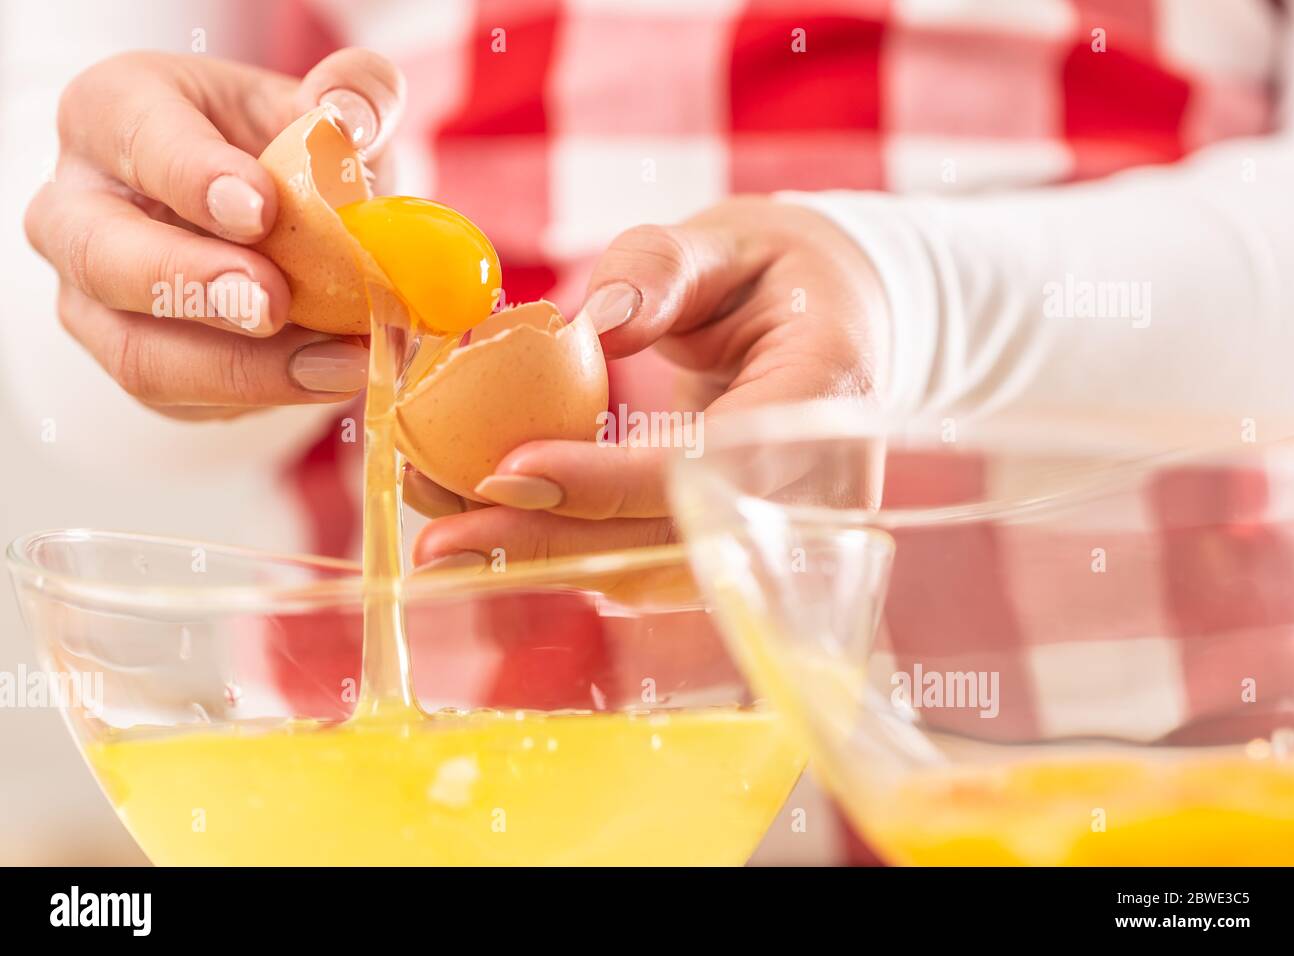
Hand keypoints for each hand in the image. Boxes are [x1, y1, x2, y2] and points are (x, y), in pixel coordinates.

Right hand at [24, 49, 403, 418]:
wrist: (275, 224)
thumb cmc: (282, 152)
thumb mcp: (321, 110)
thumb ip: (352, 96)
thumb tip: (352, 117)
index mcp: (116, 114)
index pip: (136, 136)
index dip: (195, 175)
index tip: (262, 209)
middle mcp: (82, 207)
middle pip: (103, 254)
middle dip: (191, 285)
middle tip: (273, 303)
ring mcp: (97, 296)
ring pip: (136, 350)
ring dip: (240, 368)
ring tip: (334, 365)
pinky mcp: (137, 362)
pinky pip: (184, 397)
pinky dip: (261, 396)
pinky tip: (330, 379)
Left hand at [412, 196, 888, 568]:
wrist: (837, 327)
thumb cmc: (780, 274)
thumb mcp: (729, 240)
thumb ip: (666, 266)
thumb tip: (596, 321)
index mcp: (822, 399)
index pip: (711, 463)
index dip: (609, 480)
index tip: (508, 469)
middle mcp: (811, 488)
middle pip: (674, 542)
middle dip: (552, 544)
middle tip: (440, 540)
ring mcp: (777, 532)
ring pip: (655, 573)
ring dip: (546, 559)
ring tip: (444, 534)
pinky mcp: (736, 546)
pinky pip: (650, 568)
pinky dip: (569, 554)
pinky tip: (493, 532)